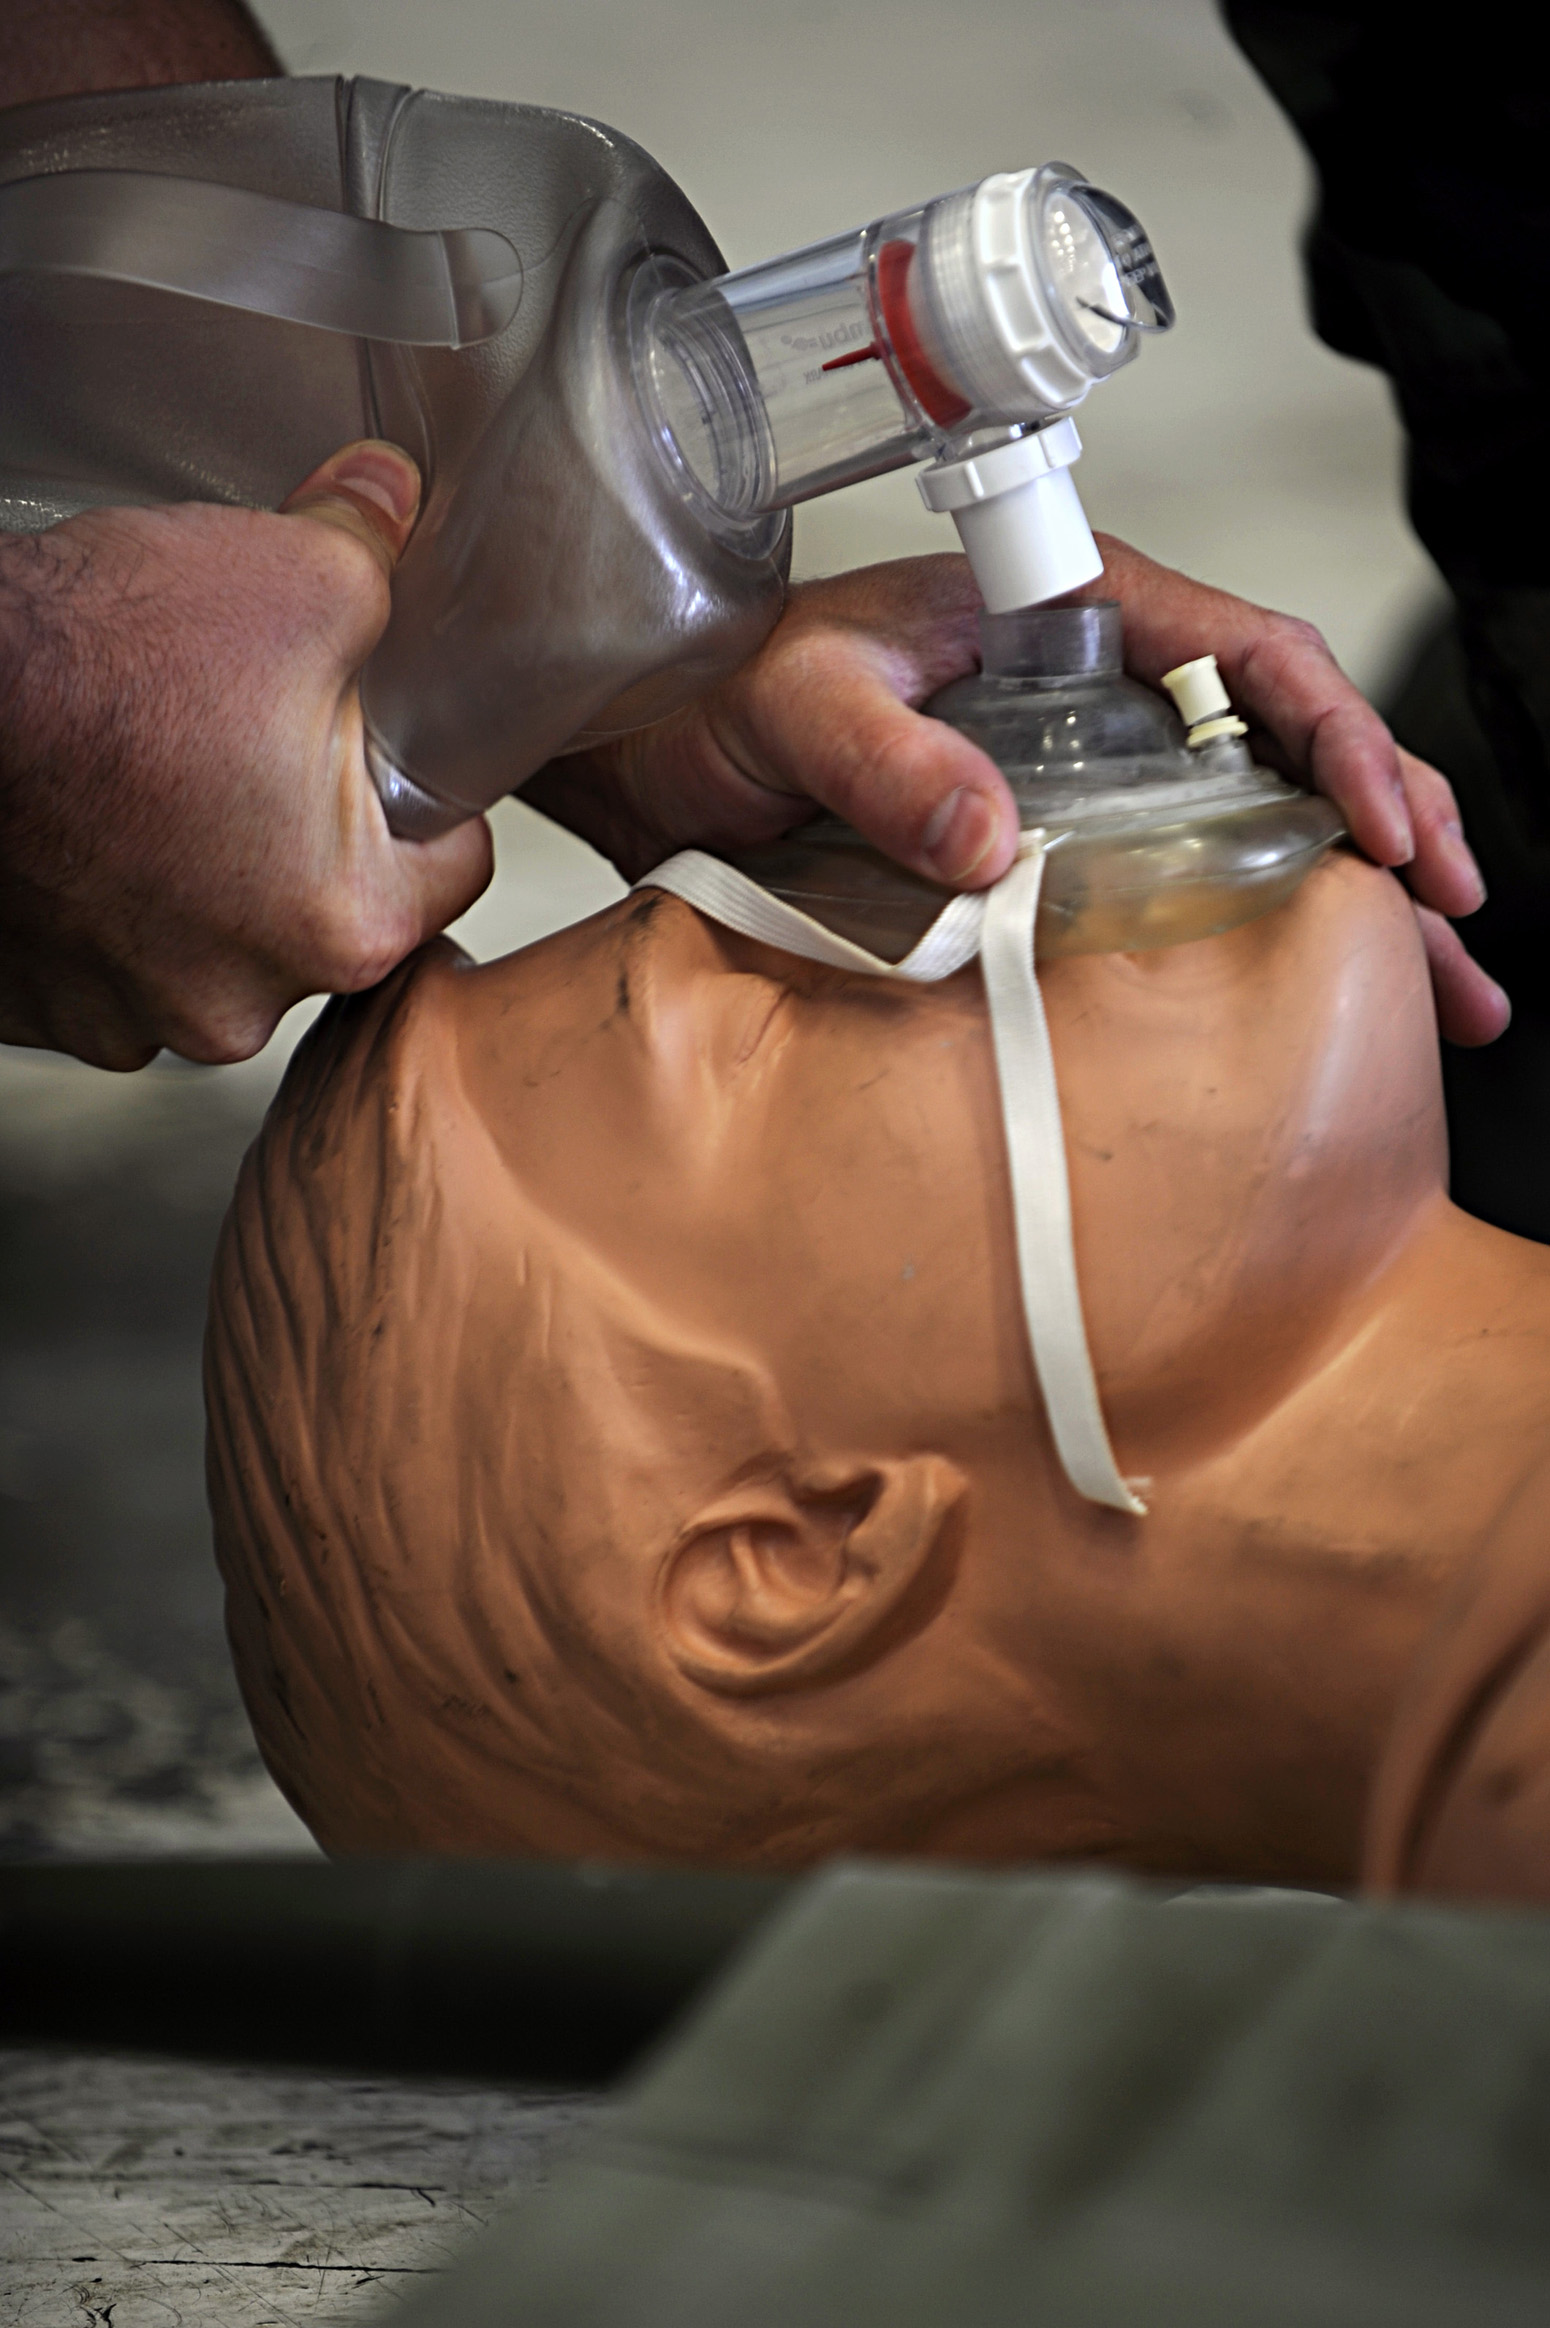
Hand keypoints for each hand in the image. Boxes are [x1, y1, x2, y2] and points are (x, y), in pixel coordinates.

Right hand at [0, 440, 490, 1068]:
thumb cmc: (87, 663)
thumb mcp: (293, 575)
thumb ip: (376, 553)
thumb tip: (393, 505)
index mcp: (344, 927)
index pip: (454, 866)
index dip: (429, 784)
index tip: (390, 744)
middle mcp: (239, 1006)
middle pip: (322, 906)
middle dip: (299, 826)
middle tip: (250, 740)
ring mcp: (128, 1020)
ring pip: (208, 934)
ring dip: (192, 869)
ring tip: (151, 777)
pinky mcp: (40, 1008)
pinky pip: (105, 955)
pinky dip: (101, 896)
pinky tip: (83, 823)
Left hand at [531, 540, 1504, 1047]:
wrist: (635, 747)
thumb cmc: (707, 691)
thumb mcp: (793, 705)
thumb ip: (884, 760)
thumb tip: (991, 839)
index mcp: (1060, 613)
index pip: (1242, 654)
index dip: (1334, 734)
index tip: (1387, 827)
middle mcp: (1088, 686)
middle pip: (1281, 743)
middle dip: (1391, 830)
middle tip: (1462, 931)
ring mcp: (1073, 769)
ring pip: (1249, 819)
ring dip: (1348, 900)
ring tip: (1440, 991)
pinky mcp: (1041, 844)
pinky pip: (1171, 879)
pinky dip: (1247, 933)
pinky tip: (1301, 995)